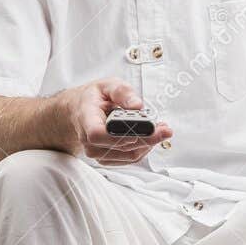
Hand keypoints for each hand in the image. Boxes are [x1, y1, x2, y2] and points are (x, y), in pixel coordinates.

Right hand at [55, 79, 172, 165]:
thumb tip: (137, 105)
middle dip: (147, 137)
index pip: (97, 133)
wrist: (80, 112)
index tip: (145, 127)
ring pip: (129, 155)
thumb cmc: (94, 98)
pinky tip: (150, 137)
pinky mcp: (106, 159)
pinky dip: (144, 149)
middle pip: (120, 146)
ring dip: (149, 143)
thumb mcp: (107, 85)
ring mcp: (96, 152)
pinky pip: (130, 158)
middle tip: (165, 128)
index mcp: (86, 118)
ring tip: (161, 130)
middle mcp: (88, 140)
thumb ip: (122, 92)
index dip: (122, 134)